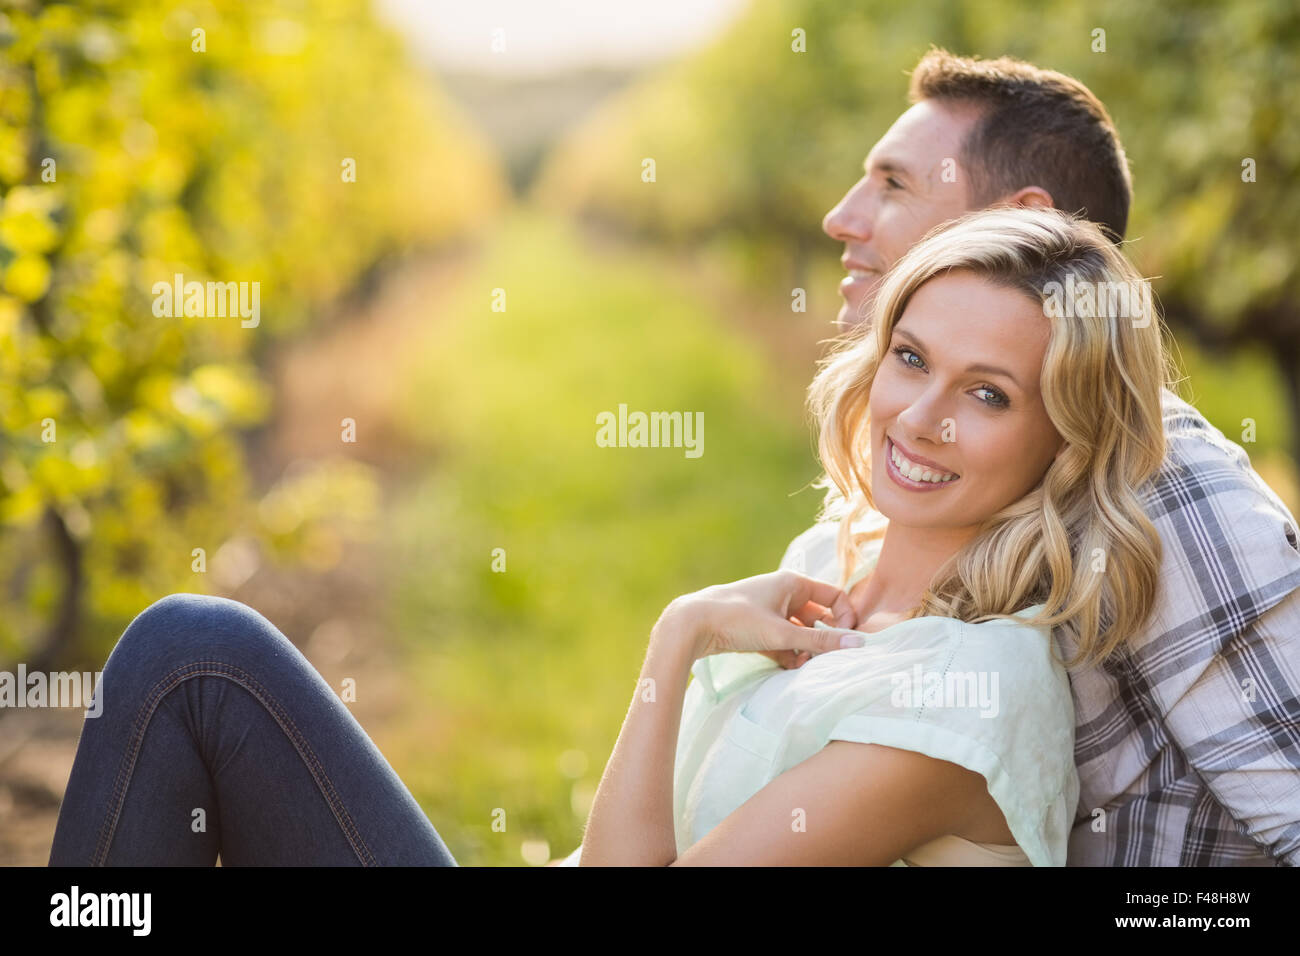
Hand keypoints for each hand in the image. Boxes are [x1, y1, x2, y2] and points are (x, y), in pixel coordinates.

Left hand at [666, 570, 864, 663]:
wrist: (691, 625)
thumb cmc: (737, 619)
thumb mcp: (782, 632)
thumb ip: (820, 641)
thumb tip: (858, 645)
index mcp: (793, 583)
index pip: (834, 597)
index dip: (844, 618)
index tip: (844, 641)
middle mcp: (783, 593)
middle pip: (816, 618)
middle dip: (822, 639)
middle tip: (825, 660)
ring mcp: (769, 612)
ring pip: (799, 632)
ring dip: (804, 650)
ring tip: (803, 665)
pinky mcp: (757, 629)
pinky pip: (782, 642)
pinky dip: (787, 654)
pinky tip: (787, 666)